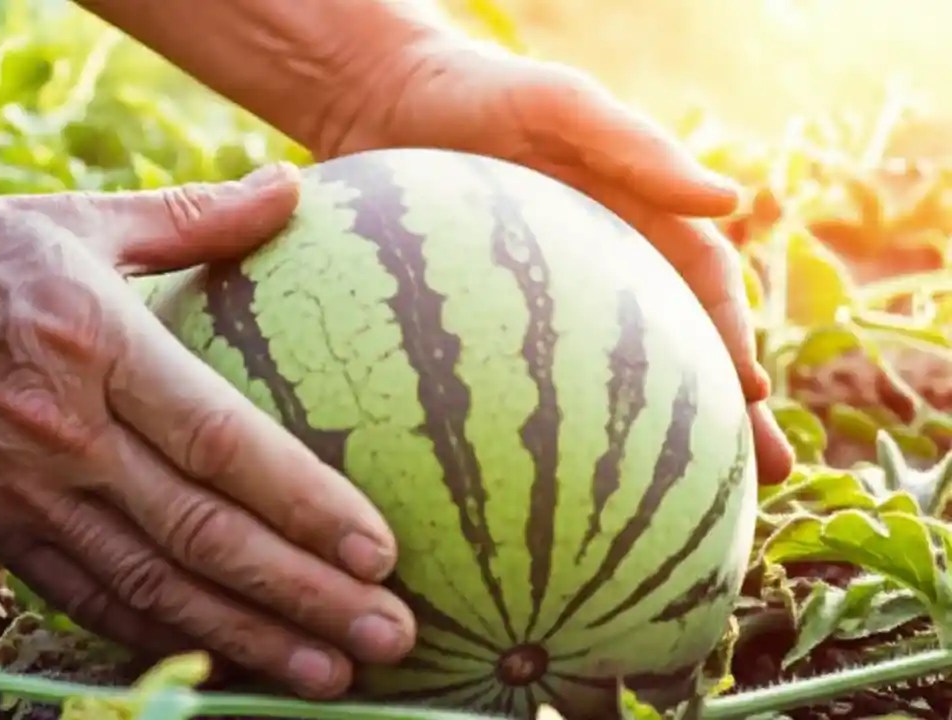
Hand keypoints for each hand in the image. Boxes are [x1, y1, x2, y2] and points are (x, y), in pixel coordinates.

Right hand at [0, 165, 415, 697]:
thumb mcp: (78, 217)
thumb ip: (192, 217)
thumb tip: (291, 188)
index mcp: (95, 348)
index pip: (218, 442)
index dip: (302, 502)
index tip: (378, 548)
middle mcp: (64, 437)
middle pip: (200, 534)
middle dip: (301, 593)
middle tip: (389, 632)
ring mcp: (26, 496)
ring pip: (152, 587)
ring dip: (247, 637)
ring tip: (332, 670)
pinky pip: (88, 602)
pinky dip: (161, 638)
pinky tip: (229, 664)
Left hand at [325, 38, 795, 484]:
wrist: (376, 100)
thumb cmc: (471, 90)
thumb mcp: (556, 106)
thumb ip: (636, 147)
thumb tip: (731, 200)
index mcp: (632, 213)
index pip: (702, 284)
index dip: (731, 337)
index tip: (747, 399)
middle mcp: (599, 260)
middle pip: (674, 343)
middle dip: (721, 410)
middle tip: (758, 480)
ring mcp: (545, 296)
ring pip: (611, 374)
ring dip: (650, 436)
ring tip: (679, 506)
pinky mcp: (487, 316)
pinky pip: (530, 376)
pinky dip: (559, 424)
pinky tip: (553, 478)